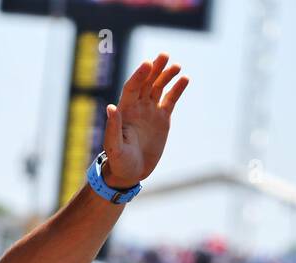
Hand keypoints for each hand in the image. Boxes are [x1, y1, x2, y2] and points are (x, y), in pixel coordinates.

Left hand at [101, 53, 189, 187]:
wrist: (131, 173)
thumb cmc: (118, 162)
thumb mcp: (114, 147)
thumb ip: (113, 128)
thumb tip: (111, 107)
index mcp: (124, 110)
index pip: (132, 87)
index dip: (139, 75)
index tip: (148, 64)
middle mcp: (137, 107)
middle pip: (146, 82)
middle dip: (155, 69)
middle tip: (164, 55)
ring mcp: (150, 111)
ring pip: (159, 88)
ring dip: (166, 76)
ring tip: (176, 66)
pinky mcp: (162, 119)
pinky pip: (170, 100)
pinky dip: (177, 89)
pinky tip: (184, 79)